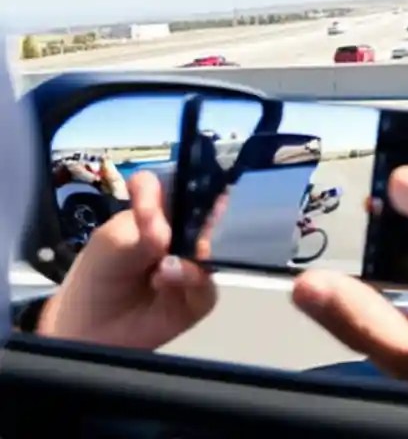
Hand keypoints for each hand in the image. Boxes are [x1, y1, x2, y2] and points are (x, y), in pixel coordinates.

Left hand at [37, 171, 216, 349]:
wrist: (90, 330)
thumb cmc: (97, 275)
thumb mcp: (112, 242)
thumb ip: (144, 227)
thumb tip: (170, 227)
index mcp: (158, 211)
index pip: (181, 185)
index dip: (190, 180)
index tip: (194, 184)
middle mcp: (182, 234)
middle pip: (207, 215)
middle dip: (203, 220)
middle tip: (190, 228)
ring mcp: (193, 264)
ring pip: (212, 250)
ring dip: (191, 256)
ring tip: (162, 268)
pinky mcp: (198, 296)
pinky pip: (209, 285)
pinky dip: (190, 281)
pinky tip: (164, 282)